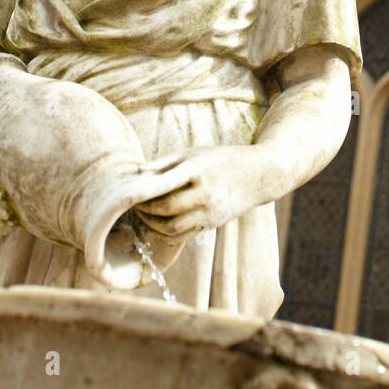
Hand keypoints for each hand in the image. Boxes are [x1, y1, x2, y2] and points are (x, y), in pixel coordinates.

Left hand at [134, 146, 264, 237]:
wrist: (258, 175)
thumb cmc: (220, 159)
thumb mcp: (194, 153)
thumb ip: (165, 162)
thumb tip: (137, 172)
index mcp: (198, 170)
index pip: (165, 184)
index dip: (144, 192)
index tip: (130, 193)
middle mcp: (205, 192)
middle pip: (167, 208)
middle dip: (145, 209)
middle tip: (134, 204)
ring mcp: (210, 211)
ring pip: (172, 227)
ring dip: (153, 224)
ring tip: (144, 214)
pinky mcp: (212, 224)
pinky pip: (183, 235)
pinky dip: (166, 232)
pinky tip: (159, 222)